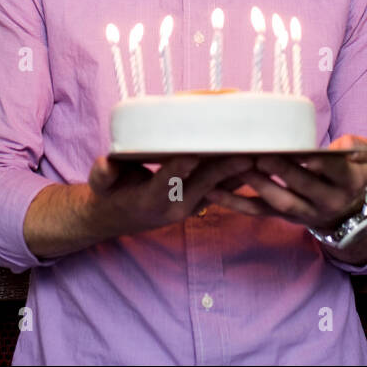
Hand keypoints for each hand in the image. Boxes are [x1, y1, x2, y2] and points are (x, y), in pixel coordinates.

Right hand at [87, 153, 253, 236]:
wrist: (120, 217)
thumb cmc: (110, 193)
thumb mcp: (102, 184)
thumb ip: (103, 174)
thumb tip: (104, 163)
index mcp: (151, 200)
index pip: (168, 182)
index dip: (180, 168)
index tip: (195, 153)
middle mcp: (176, 207)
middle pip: (204, 183)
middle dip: (225, 166)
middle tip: (247, 148)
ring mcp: (192, 205)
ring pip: (220, 186)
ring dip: (242, 171)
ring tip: (264, 152)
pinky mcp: (202, 201)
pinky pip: (226, 188)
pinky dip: (242, 175)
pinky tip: (262, 160)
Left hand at [205, 134, 366, 231]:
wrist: (345, 210)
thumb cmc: (349, 171)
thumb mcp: (364, 157)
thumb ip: (357, 147)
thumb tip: (341, 146)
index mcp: (348, 182)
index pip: (335, 172)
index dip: (320, 163)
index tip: (305, 152)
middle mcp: (327, 201)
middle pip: (303, 187)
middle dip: (282, 171)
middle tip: (262, 153)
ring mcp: (303, 212)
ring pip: (280, 202)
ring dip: (258, 185)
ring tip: (238, 166)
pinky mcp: (282, 217)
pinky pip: (258, 212)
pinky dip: (235, 202)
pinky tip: (213, 191)